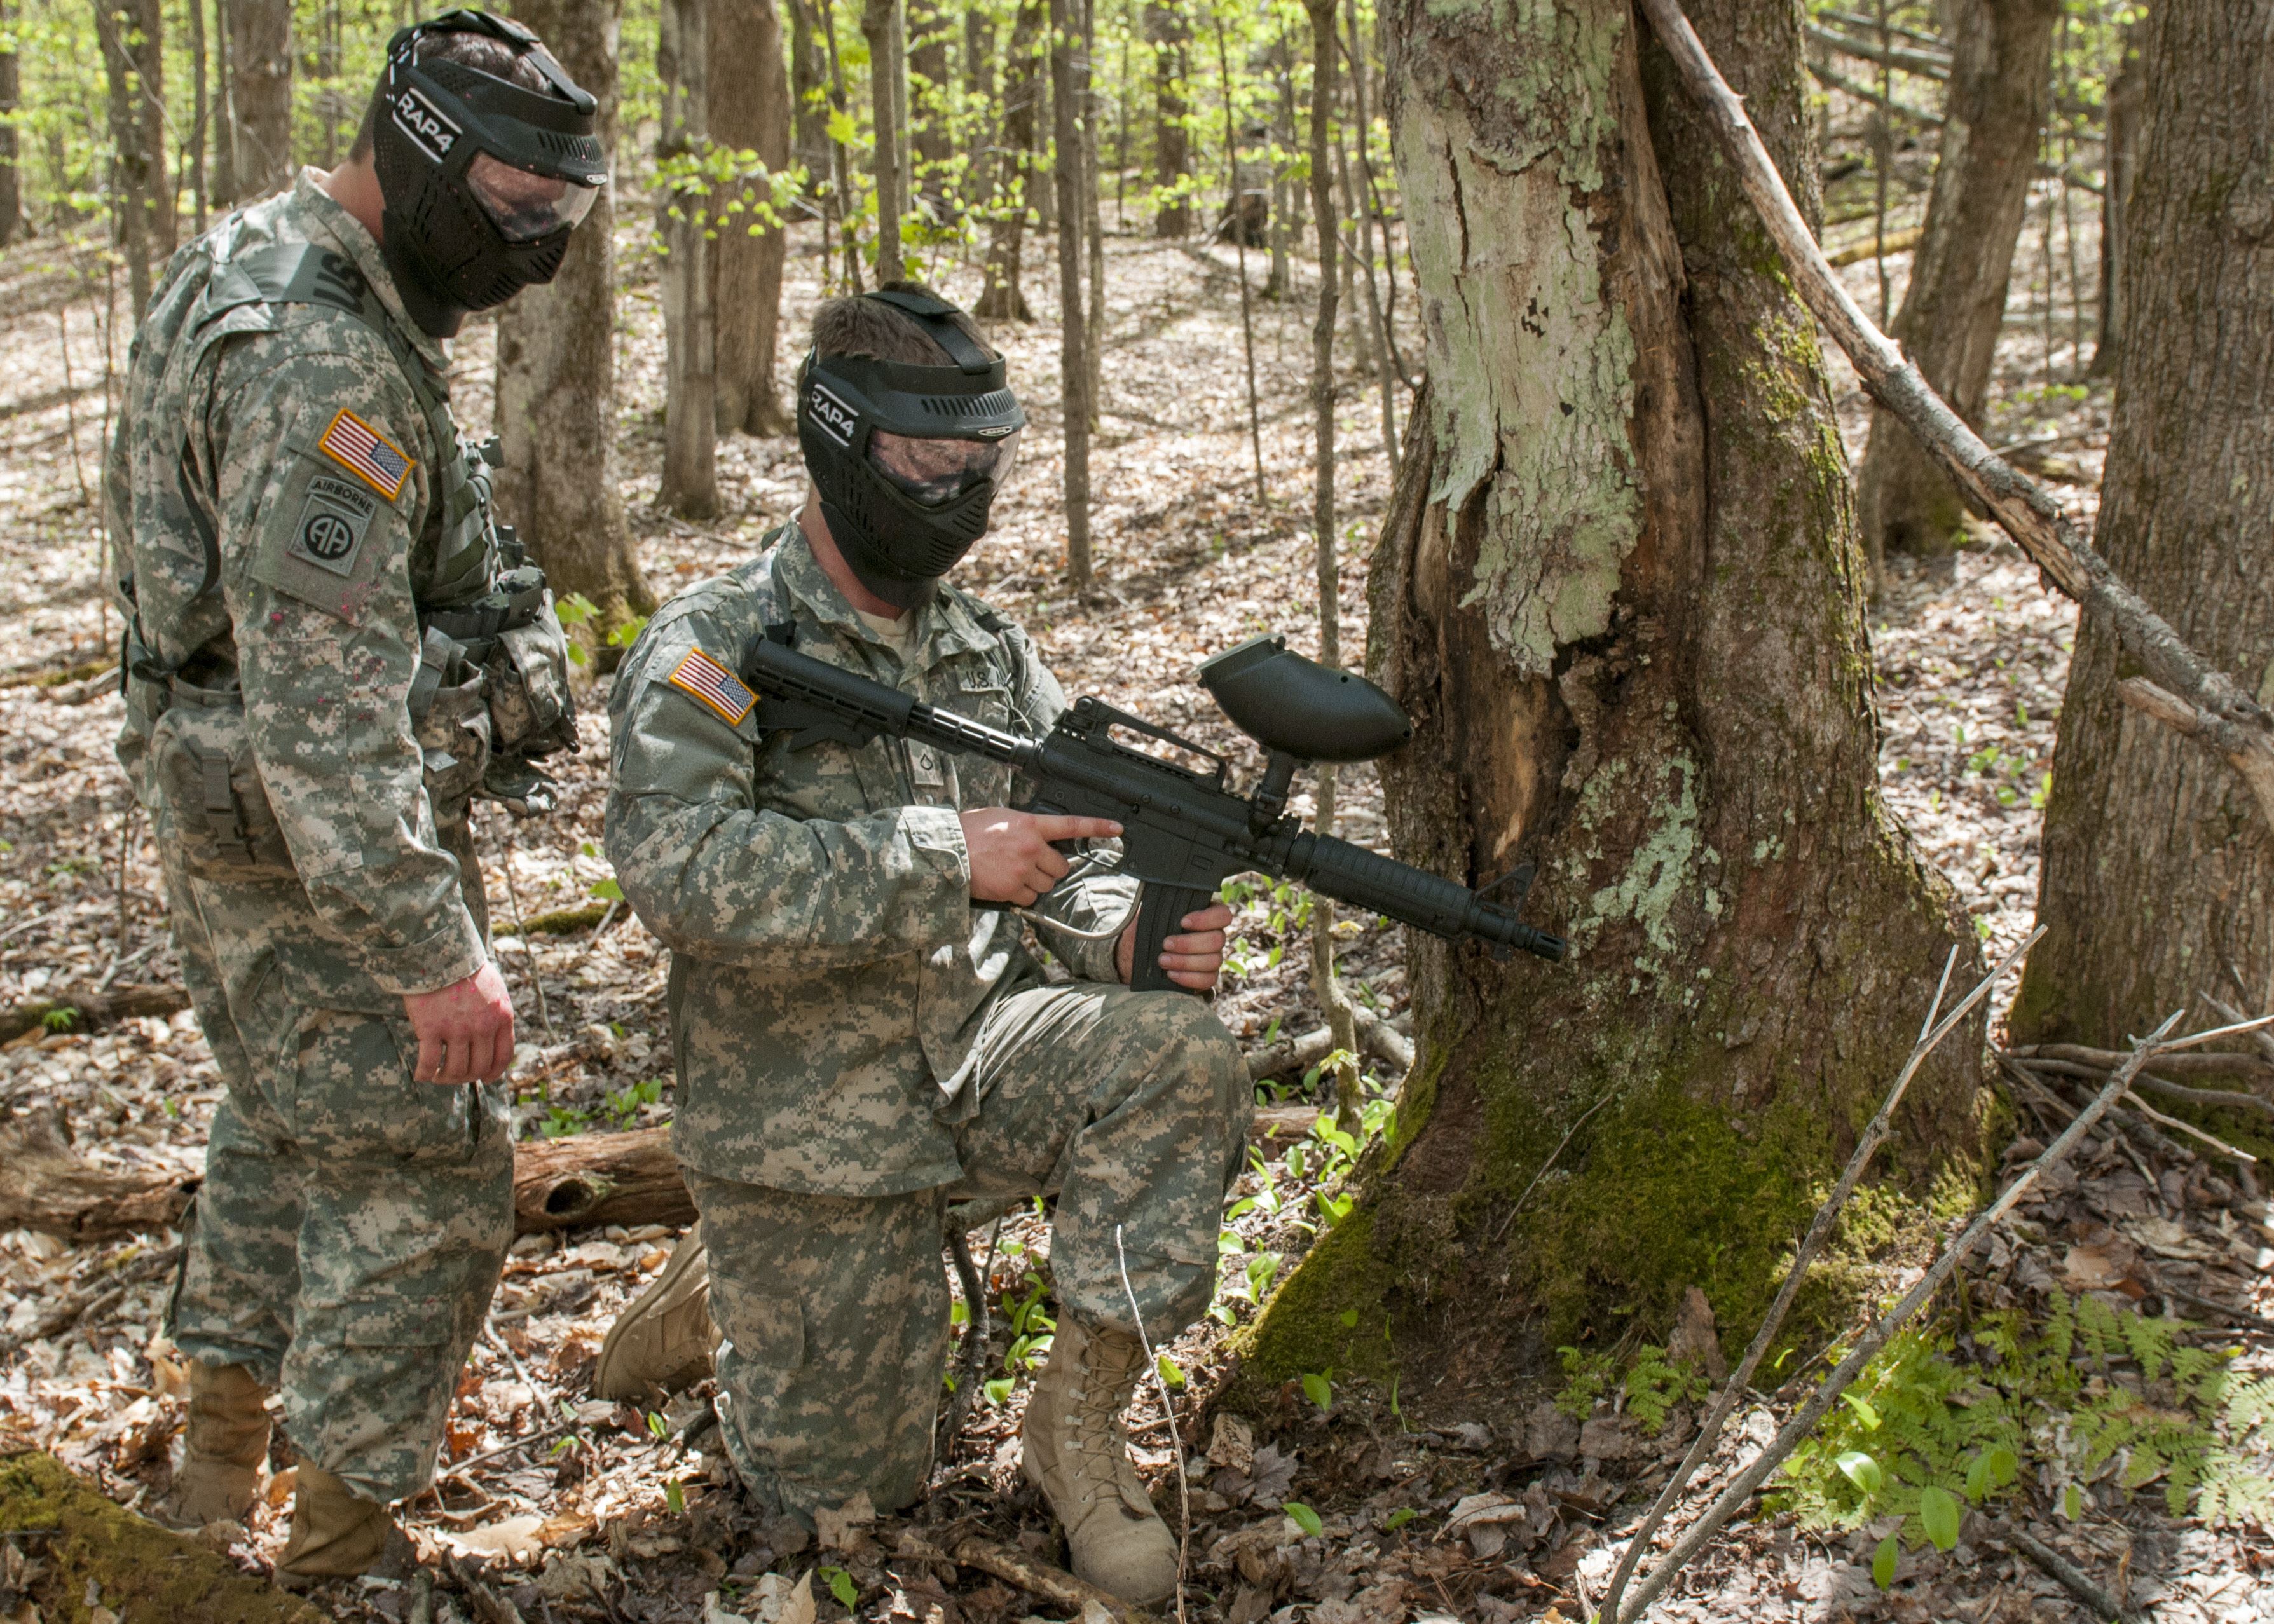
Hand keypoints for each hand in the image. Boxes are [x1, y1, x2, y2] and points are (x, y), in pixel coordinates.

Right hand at [401, 960, 516, 1084]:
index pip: (503, 1056)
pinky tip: (421, 1075)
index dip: (495, 1072)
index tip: (486, 1078)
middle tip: (455, 1075)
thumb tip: (495, 1038)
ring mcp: (457, 1029)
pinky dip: (425, 1074)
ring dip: (446, 1078)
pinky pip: (429, 1062)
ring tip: (437, 1076)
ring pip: (455, 1069)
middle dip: (467, 1077)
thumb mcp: (494, 989)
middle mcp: (483, 1027)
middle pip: (479, 1067)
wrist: (441, 951)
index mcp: (502, 1016)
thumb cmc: (466, 968)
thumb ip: (497, 1014)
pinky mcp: (431, 1028)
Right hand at [960, 809, 1122, 905]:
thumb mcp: (1000, 817)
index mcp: (1029, 824)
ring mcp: (1022, 869)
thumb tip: (1038, 836)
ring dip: (1036, 883)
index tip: (1116, 828)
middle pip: (1061, 866)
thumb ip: (1025, 826)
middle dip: (1051, 868)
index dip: (1097, 827)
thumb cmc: (969, 832)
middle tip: (1031, 864)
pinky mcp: (1012, 888)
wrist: (946, 851)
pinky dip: (1021, 896)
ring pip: (1047, 884)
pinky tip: (1006, 885)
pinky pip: (1030, 899)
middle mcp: (1030, 846)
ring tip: (1013, 873)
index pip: (1070, 825)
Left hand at [1117, 901, 1235, 990]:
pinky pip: (1208, 980)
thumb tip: (1166, 894)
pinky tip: (1171, 974)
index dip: (1207, 919)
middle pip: (1218, 940)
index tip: (1183, 922)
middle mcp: (1213, 936)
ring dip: (1185, 961)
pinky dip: (1189, 978)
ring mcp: (1212, 958)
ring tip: (1163, 960)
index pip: (1223, 914)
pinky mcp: (1206, 977)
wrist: (1134, 957)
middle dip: (1189, 943)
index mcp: (1205, 916)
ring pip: (1213, 961)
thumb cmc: (1144, 932)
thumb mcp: (1149, 915)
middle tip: (1165, 944)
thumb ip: (1163, 905)